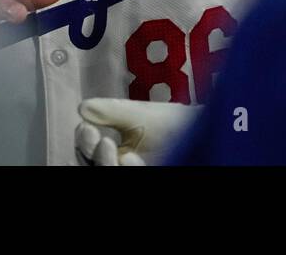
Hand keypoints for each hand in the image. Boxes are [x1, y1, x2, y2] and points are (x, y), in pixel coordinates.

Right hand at [75, 97, 199, 165]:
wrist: (202, 131)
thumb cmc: (173, 125)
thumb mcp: (138, 115)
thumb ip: (111, 111)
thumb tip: (82, 107)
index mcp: (114, 154)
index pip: (90, 153)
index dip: (84, 143)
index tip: (85, 128)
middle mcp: (120, 166)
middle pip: (95, 167)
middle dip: (93, 155)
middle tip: (98, 139)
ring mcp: (134, 172)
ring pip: (111, 174)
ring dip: (106, 164)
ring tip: (108, 144)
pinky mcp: (153, 175)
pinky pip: (135, 176)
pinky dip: (130, 170)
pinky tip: (129, 159)